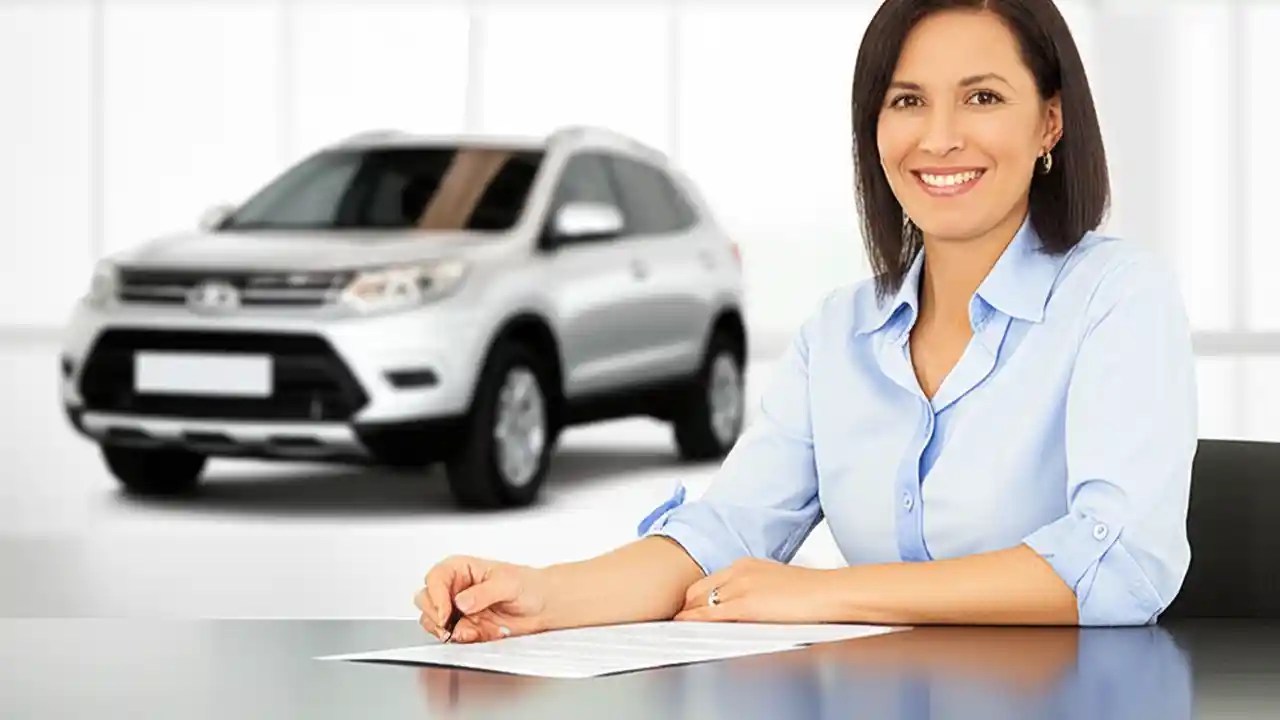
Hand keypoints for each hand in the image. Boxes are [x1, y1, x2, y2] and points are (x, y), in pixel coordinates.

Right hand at [415, 555, 549, 642]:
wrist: (543, 606)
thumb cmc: (528, 585)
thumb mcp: (509, 583)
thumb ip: (484, 592)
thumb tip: (461, 601)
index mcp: (462, 569)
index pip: (436, 578)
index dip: (436, 596)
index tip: (446, 612)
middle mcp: (455, 588)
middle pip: (425, 599)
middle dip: (434, 615)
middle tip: (448, 626)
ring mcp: (457, 610)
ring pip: (431, 620)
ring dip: (442, 630)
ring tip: (461, 633)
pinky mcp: (464, 628)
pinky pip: (450, 636)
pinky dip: (458, 639)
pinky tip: (473, 636)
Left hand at [674, 558, 838, 622]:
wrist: (829, 592)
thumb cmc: (810, 591)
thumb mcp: (775, 581)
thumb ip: (755, 588)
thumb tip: (747, 602)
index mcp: (747, 564)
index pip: (710, 580)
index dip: (695, 596)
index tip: (688, 606)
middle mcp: (740, 572)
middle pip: (699, 589)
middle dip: (687, 605)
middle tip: (678, 619)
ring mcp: (742, 587)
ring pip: (702, 602)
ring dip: (688, 614)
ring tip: (678, 625)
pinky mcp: (747, 605)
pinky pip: (712, 614)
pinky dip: (695, 620)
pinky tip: (686, 626)